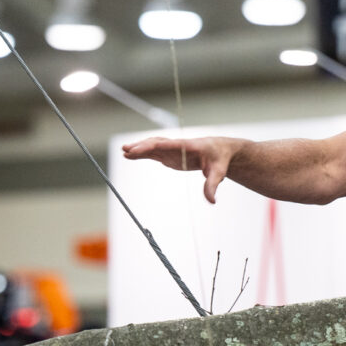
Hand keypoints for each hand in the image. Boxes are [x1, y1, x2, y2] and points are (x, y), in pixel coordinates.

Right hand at [121, 136, 242, 203]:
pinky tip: (130, 156)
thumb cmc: (220, 159)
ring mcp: (172, 150)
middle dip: (141, 146)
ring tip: (124, 152)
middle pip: (156, 143)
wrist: (220, 151)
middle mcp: (177, 146)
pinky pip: (153, 153)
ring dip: (139, 148)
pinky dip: (142, 153)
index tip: (137, 149)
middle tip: (126, 150)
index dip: (150, 146)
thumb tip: (211, 201)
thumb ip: (212, 185)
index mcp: (187, 146)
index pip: (166, 144)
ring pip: (153, 146)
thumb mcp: (218, 172)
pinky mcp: (170, 155)